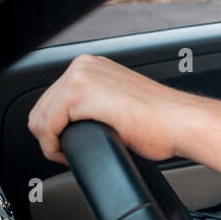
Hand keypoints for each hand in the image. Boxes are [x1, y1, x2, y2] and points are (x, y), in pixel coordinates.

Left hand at [28, 54, 194, 164]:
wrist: (180, 123)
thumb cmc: (161, 121)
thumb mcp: (119, 105)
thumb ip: (95, 105)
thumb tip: (75, 123)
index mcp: (92, 66)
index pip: (51, 100)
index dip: (55, 129)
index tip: (69, 143)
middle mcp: (84, 65)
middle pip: (40, 109)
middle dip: (51, 137)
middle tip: (70, 152)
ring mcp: (81, 76)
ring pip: (40, 119)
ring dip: (51, 143)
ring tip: (70, 154)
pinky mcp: (80, 93)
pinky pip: (47, 127)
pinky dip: (53, 147)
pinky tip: (71, 153)